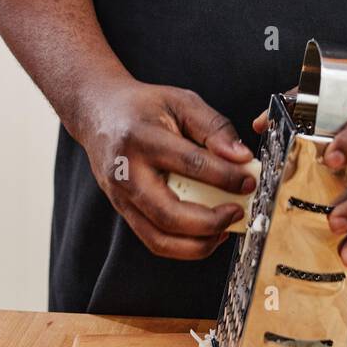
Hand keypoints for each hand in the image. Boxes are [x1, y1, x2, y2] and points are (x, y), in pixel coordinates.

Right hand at [78, 75, 256, 259]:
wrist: (98, 112)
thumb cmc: (143, 106)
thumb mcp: (181, 101)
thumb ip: (214, 127)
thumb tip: (241, 158)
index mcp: (142, 138)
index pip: (190, 164)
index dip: (225, 176)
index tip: (248, 181)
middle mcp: (126, 173)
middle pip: (169, 214)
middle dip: (210, 221)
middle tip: (238, 212)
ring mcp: (121, 197)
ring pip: (160, 238)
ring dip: (198, 243)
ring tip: (225, 229)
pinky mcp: (122, 211)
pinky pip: (154, 240)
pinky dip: (184, 245)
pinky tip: (206, 233)